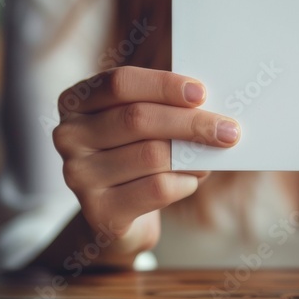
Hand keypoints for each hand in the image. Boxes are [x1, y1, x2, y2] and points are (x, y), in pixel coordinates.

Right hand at [52, 66, 239, 262]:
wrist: (114, 215)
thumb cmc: (135, 155)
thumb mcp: (141, 125)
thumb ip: (163, 108)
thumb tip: (211, 106)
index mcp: (77, 101)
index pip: (120, 83)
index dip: (163, 85)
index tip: (201, 93)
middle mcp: (69, 135)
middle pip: (138, 119)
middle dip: (191, 123)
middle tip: (229, 130)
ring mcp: (78, 175)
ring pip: (152, 155)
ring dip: (194, 156)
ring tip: (213, 157)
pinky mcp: (99, 211)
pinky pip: (157, 189)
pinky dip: (185, 183)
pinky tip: (191, 180)